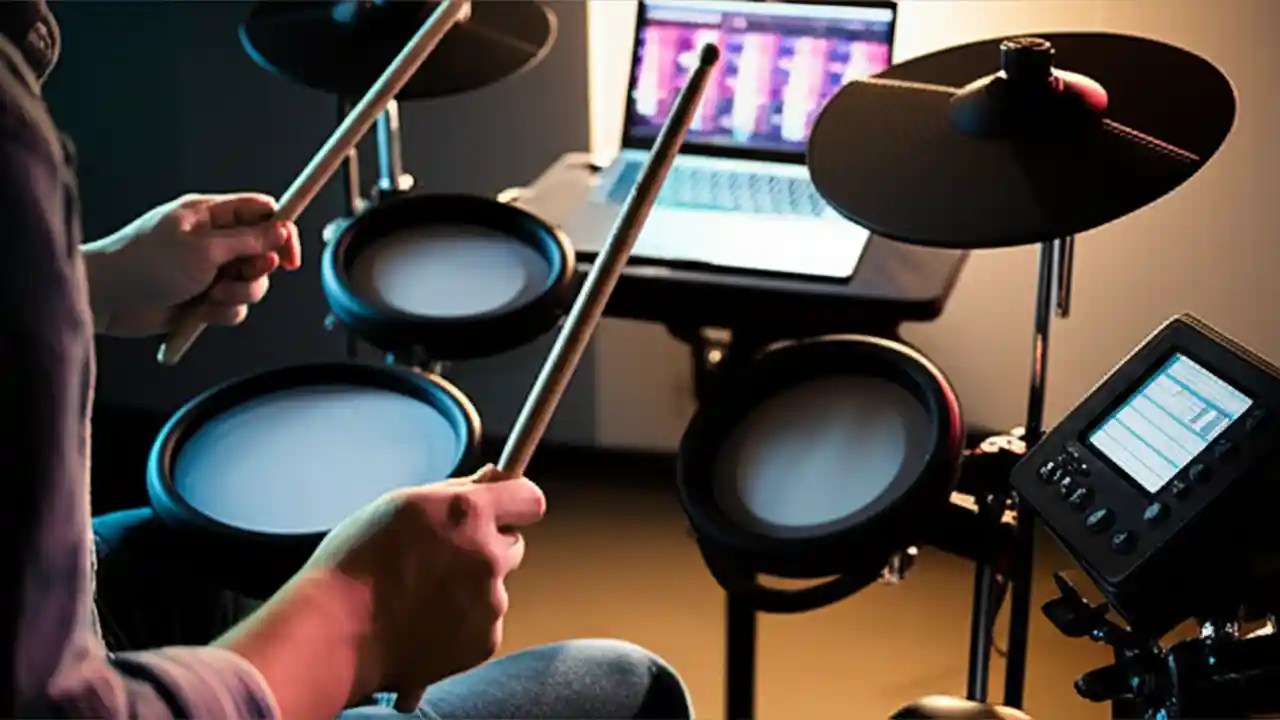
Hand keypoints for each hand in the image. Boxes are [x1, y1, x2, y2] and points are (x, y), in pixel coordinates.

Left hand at [84, 193, 300, 336]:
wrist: (106, 299)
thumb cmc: (144, 263)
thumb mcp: (203, 248)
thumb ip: (247, 240)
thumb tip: (282, 230)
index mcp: (210, 215)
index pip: (262, 214)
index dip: (282, 233)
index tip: (290, 257)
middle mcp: (212, 241)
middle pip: (262, 253)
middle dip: (257, 271)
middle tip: (241, 274)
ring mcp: (208, 271)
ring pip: (251, 284)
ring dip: (239, 295)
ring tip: (212, 297)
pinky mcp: (203, 299)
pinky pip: (234, 308)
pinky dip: (222, 313)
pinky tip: (200, 313)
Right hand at [215, 465, 546, 717]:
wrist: (334, 634)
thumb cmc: (356, 564)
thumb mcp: (401, 505)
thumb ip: (456, 491)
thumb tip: (493, 478)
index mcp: (469, 513)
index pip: (530, 498)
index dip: (517, 502)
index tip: (506, 508)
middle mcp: (488, 556)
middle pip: (513, 544)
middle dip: (488, 548)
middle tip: (443, 559)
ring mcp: (490, 603)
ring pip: (494, 587)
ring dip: (471, 589)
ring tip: (419, 599)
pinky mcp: (485, 642)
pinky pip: (484, 624)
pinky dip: (462, 624)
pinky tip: (422, 624)